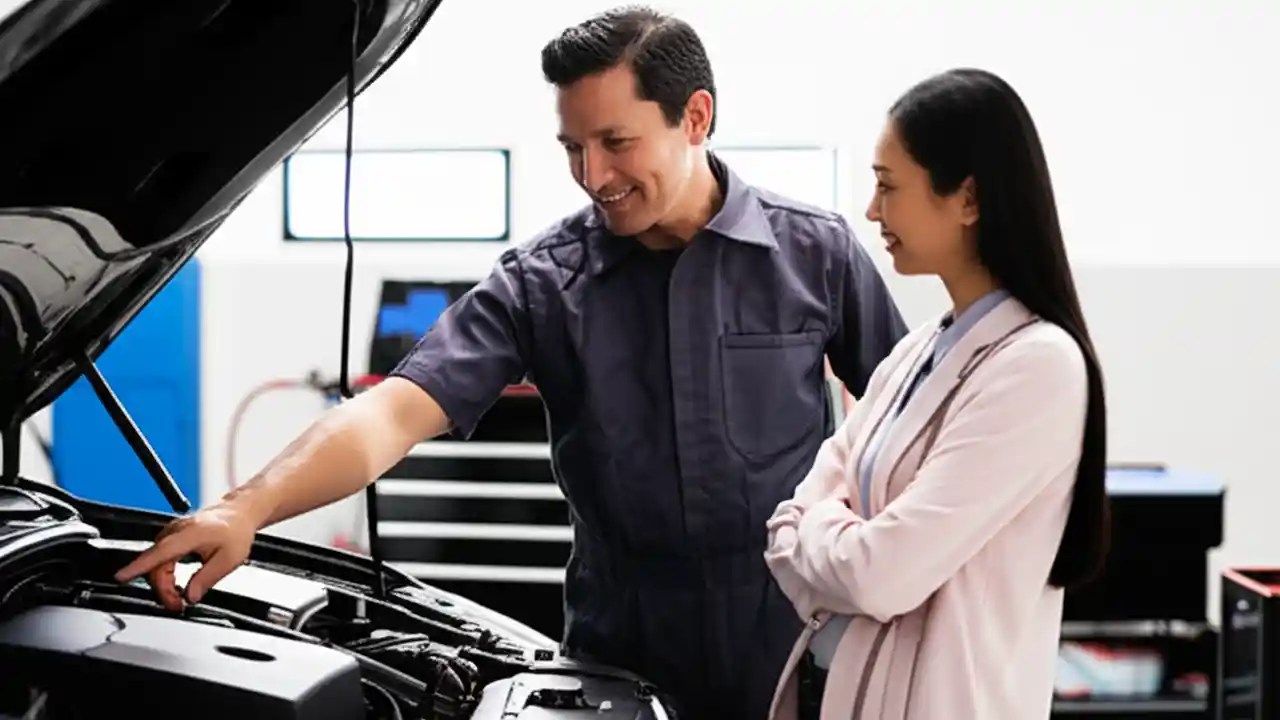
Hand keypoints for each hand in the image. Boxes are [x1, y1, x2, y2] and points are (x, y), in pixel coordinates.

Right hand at [113, 503, 255, 610]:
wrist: (241, 512)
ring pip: (157, 563)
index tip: (121, 577)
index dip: (138, 567)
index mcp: (190, 534)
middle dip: (162, 590)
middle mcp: (177, 531)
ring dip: (164, 583)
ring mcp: (173, 532)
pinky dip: (165, 573)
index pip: (158, 553)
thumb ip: (207, 579)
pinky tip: (175, 584)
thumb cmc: (237, 531)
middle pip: (156, 565)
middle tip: (178, 606)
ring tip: (179, 598)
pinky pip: (161, 558)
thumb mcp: (229, 559)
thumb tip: (190, 596)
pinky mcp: (173, 536)